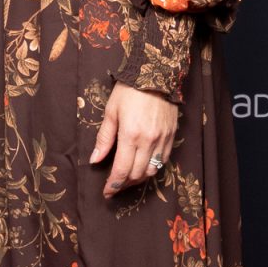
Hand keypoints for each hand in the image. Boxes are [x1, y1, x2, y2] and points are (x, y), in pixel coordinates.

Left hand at [90, 84, 177, 198]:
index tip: (106, 192)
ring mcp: (163, 139)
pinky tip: (143, 167)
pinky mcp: (172, 136)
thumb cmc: (129, 91)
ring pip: (152, 170)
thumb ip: (104, 138)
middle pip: (137, 174)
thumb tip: (95, 159)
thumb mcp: (111, 112)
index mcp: (131, 135)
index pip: (122, 170)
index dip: (113, 185)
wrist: (156, 74)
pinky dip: (152, 168)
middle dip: (124, 184)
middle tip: (114, 186)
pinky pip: (164, 160)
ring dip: (139, 179)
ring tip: (128, 179)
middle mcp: (149, 141)